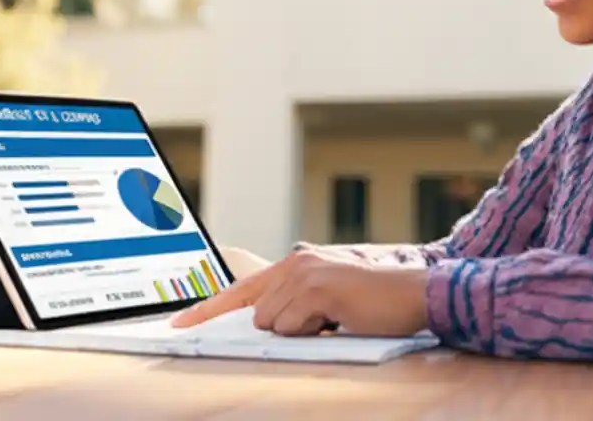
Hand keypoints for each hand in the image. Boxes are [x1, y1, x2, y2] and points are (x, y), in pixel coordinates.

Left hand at [170, 248, 428, 336]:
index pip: (242, 289)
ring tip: (336, 319)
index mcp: (296, 263)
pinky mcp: (316, 286)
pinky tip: (339, 318)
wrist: (414, 295)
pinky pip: (291, 325)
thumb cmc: (374, 305)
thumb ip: (293, 306)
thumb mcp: (326, 303)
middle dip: (281, 327)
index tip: (178, 325)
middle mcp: (296, 261)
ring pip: (271, 322)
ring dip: (302, 331)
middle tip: (320, 322)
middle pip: (256, 312)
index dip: (207, 309)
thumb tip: (262, 326)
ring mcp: (305, 272)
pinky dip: (313, 331)